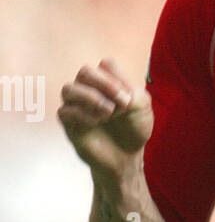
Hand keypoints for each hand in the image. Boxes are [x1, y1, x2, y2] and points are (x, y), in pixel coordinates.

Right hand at [58, 57, 152, 174]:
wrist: (127, 157)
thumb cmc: (133, 129)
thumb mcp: (142, 108)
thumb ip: (134, 93)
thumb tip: (120, 93)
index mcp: (107, 82)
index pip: (105, 65)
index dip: (118, 77)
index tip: (130, 96)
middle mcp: (89, 90)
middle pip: (85, 72)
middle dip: (105, 84)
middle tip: (122, 102)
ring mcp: (77, 106)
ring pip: (68, 89)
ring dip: (90, 97)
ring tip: (109, 112)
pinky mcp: (69, 123)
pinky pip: (64, 111)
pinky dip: (82, 115)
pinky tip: (97, 122)